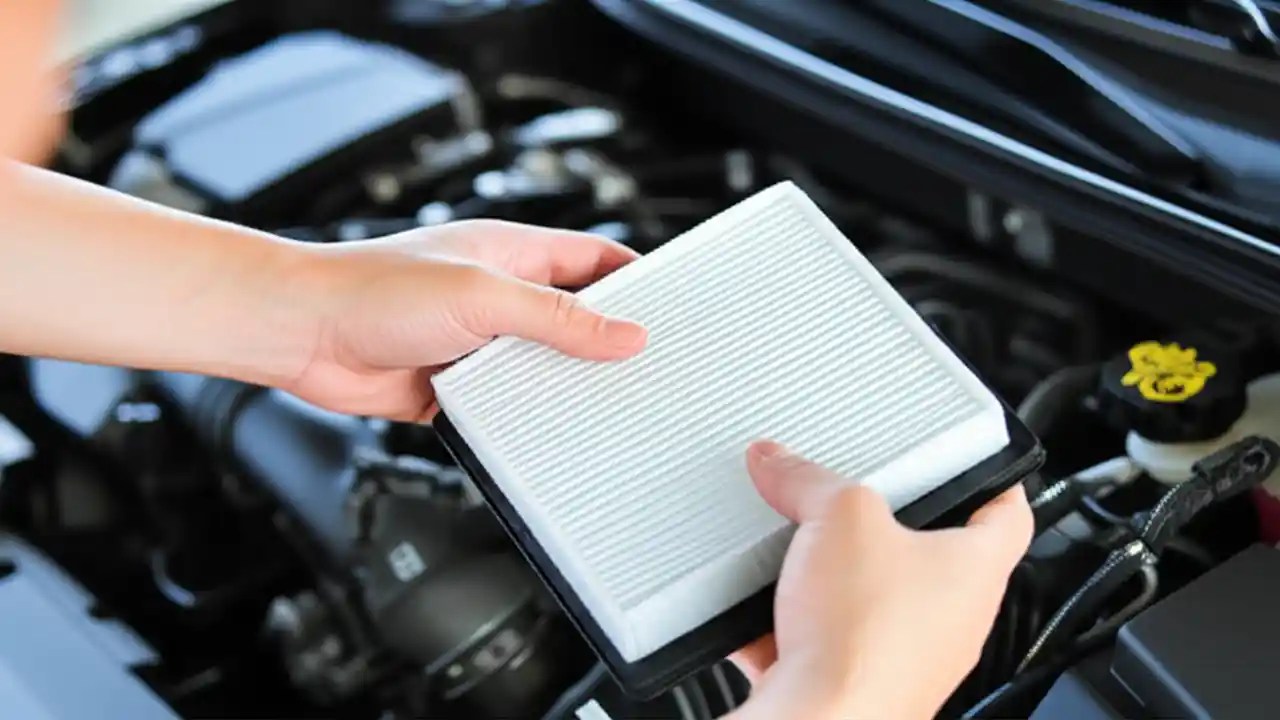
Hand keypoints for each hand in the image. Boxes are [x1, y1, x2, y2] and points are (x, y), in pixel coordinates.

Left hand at [279, 220, 647, 420]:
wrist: (301, 333)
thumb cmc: (371, 290)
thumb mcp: (482, 295)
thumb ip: (558, 317)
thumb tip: (624, 333)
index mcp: (511, 254)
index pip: (593, 259)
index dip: (635, 279)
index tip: (671, 306)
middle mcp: (497, 296)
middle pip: (574, 319)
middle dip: (608, 343)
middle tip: (649, 370)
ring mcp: (476, 342)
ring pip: (542, 368)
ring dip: (565, 387)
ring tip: (607, 409)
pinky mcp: (454, 386)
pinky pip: (505, 406)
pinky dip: (524, 420)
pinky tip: (544, 434)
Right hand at [728, 442, 1033, 719]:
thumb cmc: (865, 638)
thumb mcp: (840, 518)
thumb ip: (809, 479)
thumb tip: (781, 463)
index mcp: (976, 570)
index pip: (1008, 514)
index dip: (993, 479)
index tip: (974, 462)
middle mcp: (951, 618)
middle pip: (923, 553)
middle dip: (877, 526)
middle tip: (851, 498)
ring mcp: (905, 655)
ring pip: (867, 596)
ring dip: (828, 575)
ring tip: (800, 551)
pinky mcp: (857, 680)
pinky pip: (824, 636)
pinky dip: (791, 619)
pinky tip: (763, 604)